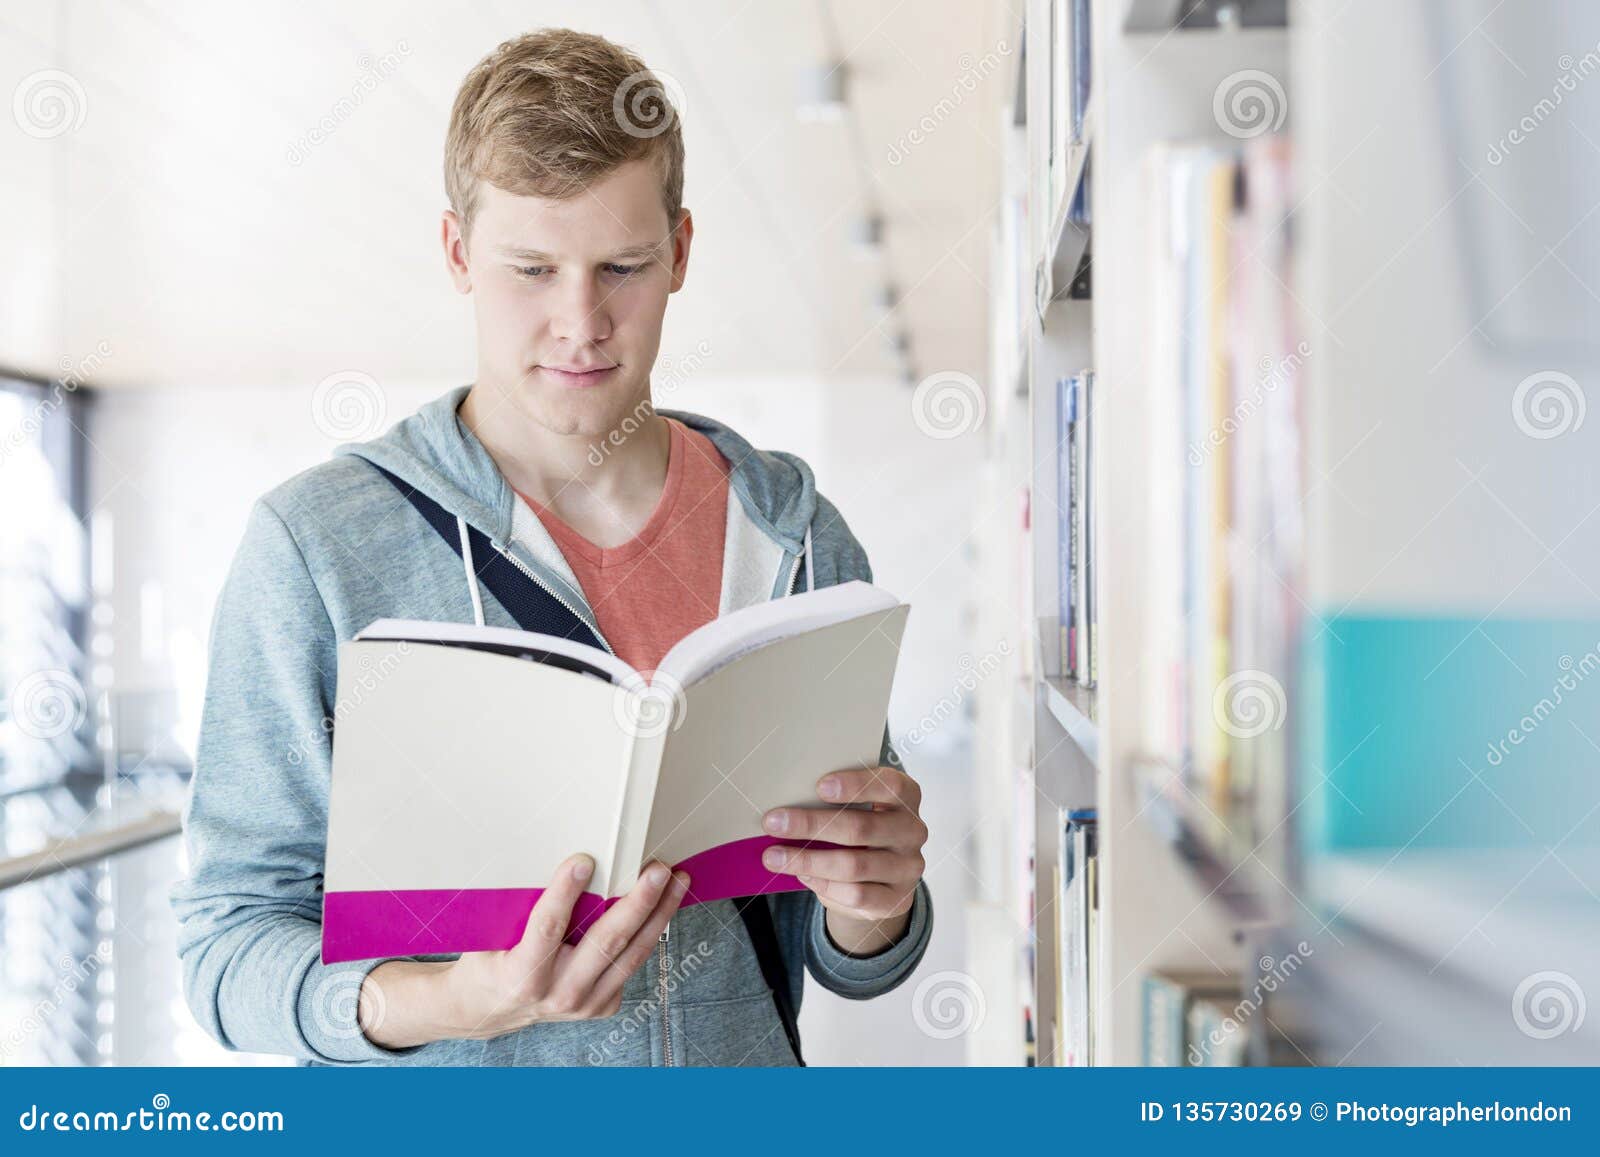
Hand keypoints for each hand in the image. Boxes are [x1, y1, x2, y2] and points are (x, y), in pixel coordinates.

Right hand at [362, 853, 688, 1047]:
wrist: (491, 1010)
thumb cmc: (490, 960)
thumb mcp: (492, 933)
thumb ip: (521, 906)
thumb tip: (556, 854)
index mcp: (522, 975)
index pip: (548, 928)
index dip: (565, 893)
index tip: (583, 859)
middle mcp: (558, 994)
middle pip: (606, 943)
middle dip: (637, 902)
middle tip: (657, 869)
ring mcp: (584, 1005)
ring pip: (631, 954)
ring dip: (659, 914)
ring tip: (677, 880)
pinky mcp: (603, 1006)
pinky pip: (630, 963)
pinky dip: (648, 932)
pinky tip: (663, 904)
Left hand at [760, 766, 926, 952]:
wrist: (881, 878)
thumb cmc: (860, 831)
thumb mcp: (855, 809)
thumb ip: (832, 803)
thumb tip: (785, 807)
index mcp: (906, 797)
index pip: (890, 785)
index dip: (857, 785)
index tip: (819, 786)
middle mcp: (912, 830)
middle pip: (862, 827)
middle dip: (811, 825)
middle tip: (773, 823)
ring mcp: (908, 867)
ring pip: (854, 865)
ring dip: (808, 861)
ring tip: (774, 857)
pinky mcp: (897, 899)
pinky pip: (856, 895)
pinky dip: (823, 885)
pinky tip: (802, 876)